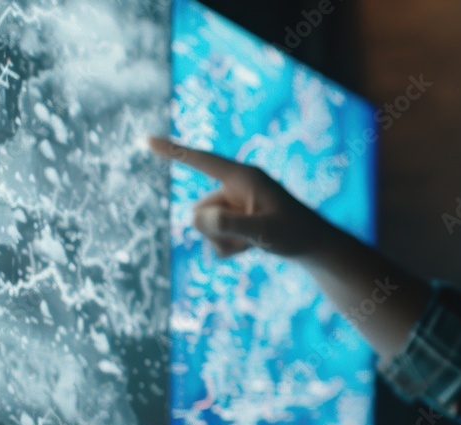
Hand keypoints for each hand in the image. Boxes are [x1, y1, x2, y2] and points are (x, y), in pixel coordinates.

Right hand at [148, 137, 325, 257]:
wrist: (314, 247)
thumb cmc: (295, 235)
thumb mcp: (264, 232)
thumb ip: (229, 224)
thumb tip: (195, 217)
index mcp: (243, 177)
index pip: (200, 160)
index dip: (172, 151)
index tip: (146, 140)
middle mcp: (236, 186)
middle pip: (199, 210)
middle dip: (214, 231)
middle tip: (250, 239)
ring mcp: (234, 202)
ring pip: (204, 226)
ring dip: (223, 242)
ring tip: (254, 244)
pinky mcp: (235, 217)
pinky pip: (213, 235)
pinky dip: (227, 247)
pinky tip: (251, 247)